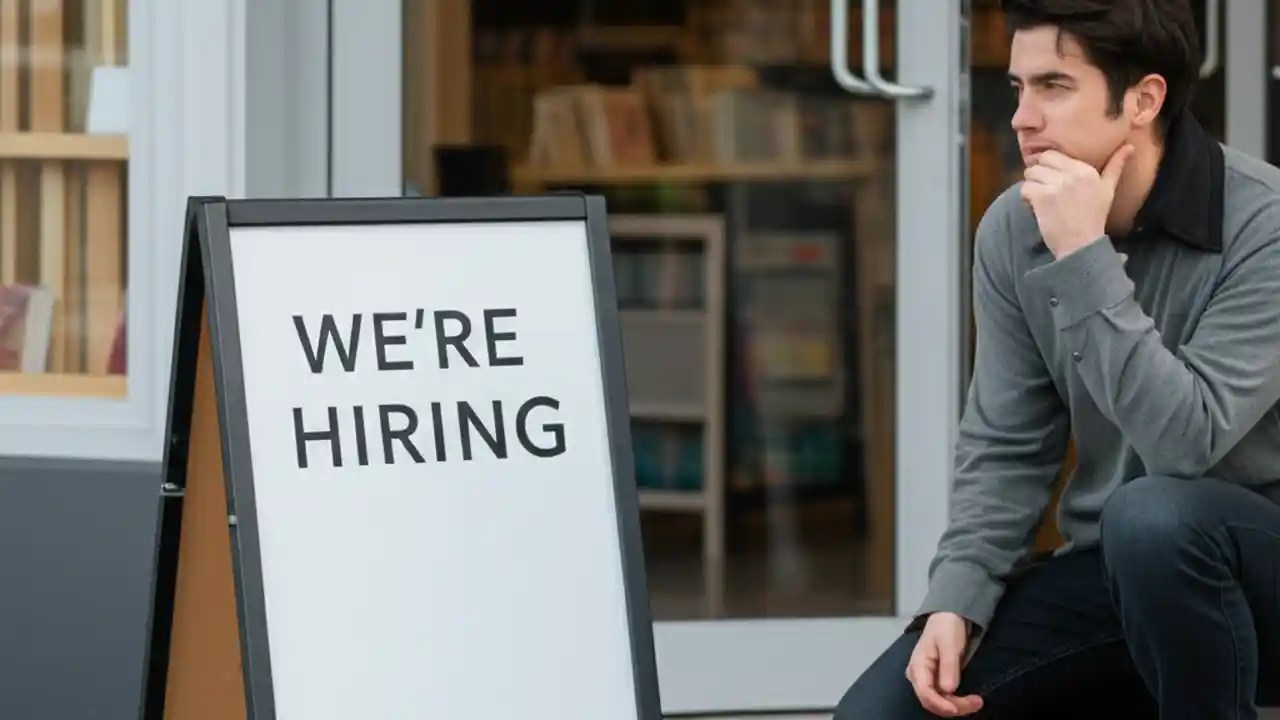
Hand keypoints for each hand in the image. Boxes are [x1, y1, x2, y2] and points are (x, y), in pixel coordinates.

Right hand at [906, 612, 983, 716]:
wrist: (949, 617)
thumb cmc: (946, 627)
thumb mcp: (949, 645)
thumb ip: (948, 667)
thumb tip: (948, 690)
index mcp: (918, 666)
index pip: (925, 692)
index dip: (940, 704)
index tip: (956, 708)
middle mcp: (919, 676)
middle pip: (931, 701)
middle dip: (953, 707)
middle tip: (976, 703)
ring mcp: (927, 679)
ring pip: (939, 702)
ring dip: (957, 706)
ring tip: (977, 702)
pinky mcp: (936, 680)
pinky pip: (944, 697)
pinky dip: (957, 702)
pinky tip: (969, 700)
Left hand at [1021, 144, 1133, 258]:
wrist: (1081, 244)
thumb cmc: (1094, 218)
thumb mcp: (1108, 190)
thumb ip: (1116, 166)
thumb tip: (1129, 146)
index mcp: (1087, 170)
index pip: (1054, 154)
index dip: (1049, 167)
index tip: (1053, 181)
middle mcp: (1072, 174)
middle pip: (1041, 161)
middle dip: (1038, 174)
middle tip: (1044, 189)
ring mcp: (1057, 185)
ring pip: (1030, 174)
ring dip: (1031, 186)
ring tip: (1040, 199)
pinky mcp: (1042, 197)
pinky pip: (1025, 188)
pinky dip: (1026, 198)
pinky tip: (1036, 208)